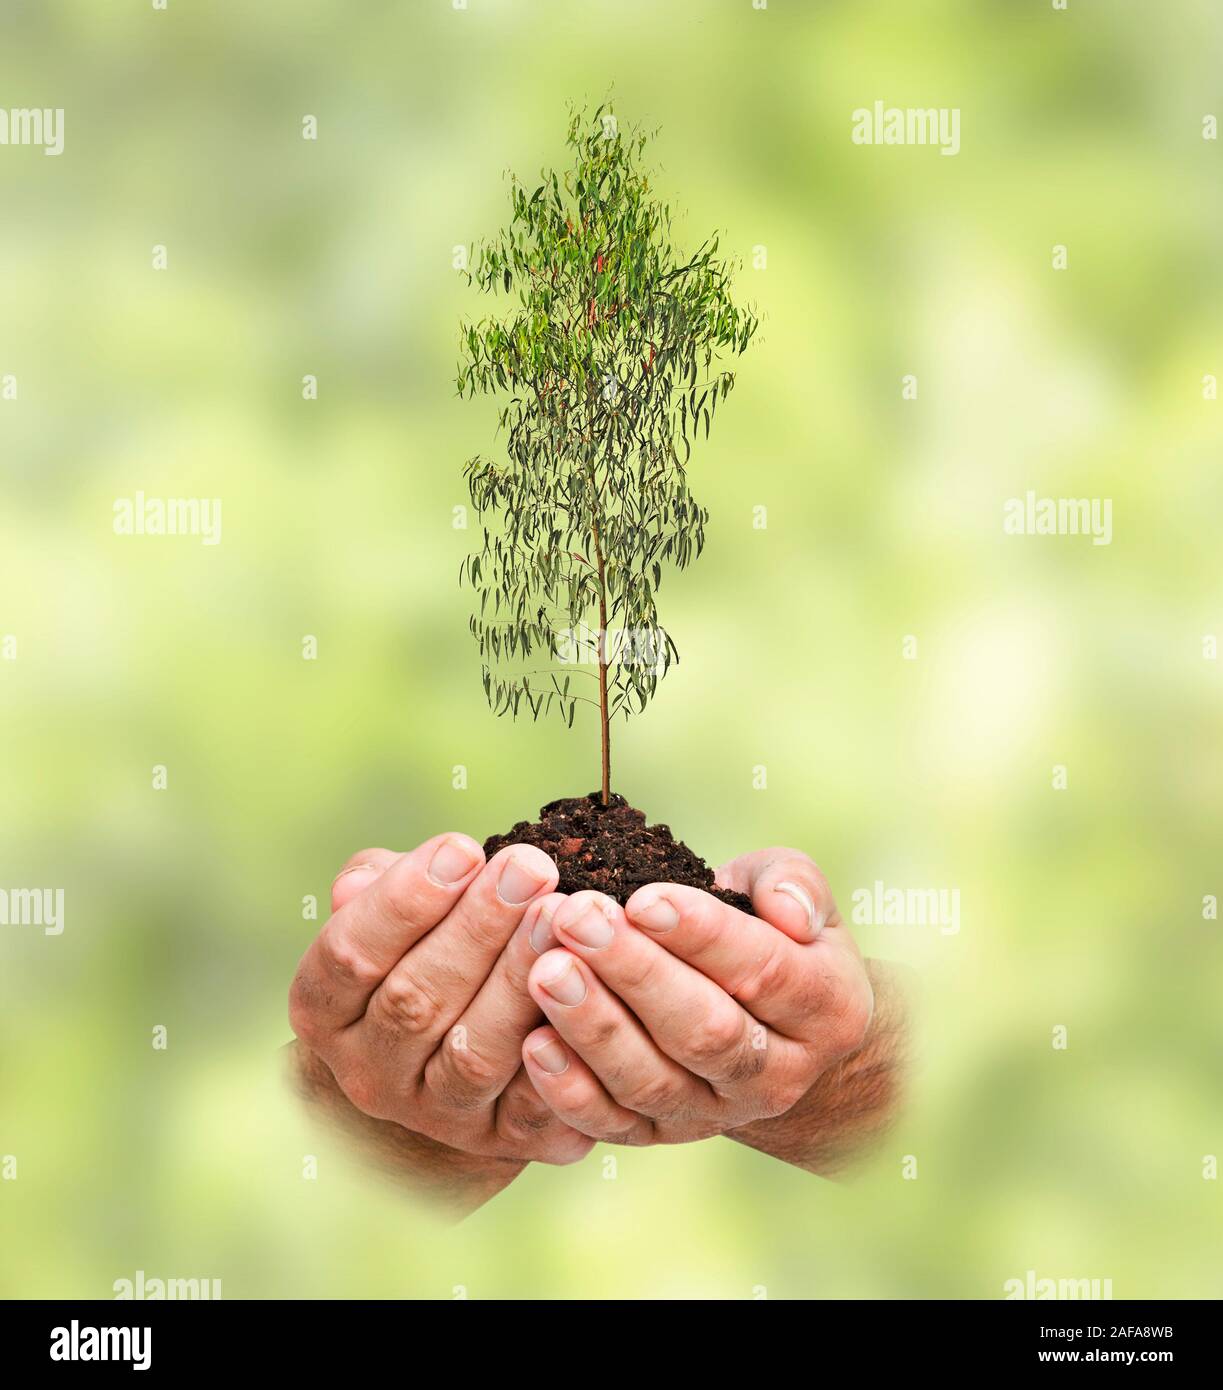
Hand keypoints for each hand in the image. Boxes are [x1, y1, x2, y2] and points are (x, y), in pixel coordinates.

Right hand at [288, 833, 593, 1165]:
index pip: (350, 956)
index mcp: (327, 1012)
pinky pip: (533, 1106)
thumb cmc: (423, 953)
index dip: (404, 901)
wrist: (449, 1061)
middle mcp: (370, 1072)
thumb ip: (376, 886)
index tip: (462, 848)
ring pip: (473, 1054)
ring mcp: (434, 1114)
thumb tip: (369, 878)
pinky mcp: (501, 1141)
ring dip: (518, 981)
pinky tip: (589, 993)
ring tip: (559, 915)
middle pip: (415, 1001)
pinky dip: (561, 1053)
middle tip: (530, 867)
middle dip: (477, 928)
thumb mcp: (388, 912)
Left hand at [519, 848, 875, 1148]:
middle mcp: (777, 1074)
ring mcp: (716, 1113)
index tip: (642, 899)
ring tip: (544, 970)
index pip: (763, 972)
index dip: (702, 935)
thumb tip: (787, 912)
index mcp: (825, 1008)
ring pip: (653, 1081)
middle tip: (576, 919)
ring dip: (594, 1026)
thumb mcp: (794, 894)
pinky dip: (570, 1091)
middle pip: (704, 1031)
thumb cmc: (768, 932)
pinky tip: (533, 1043)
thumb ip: (795, 885)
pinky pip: (612, 1123)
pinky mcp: (660, 1134)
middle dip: (635, 973)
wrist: (766, 1023)